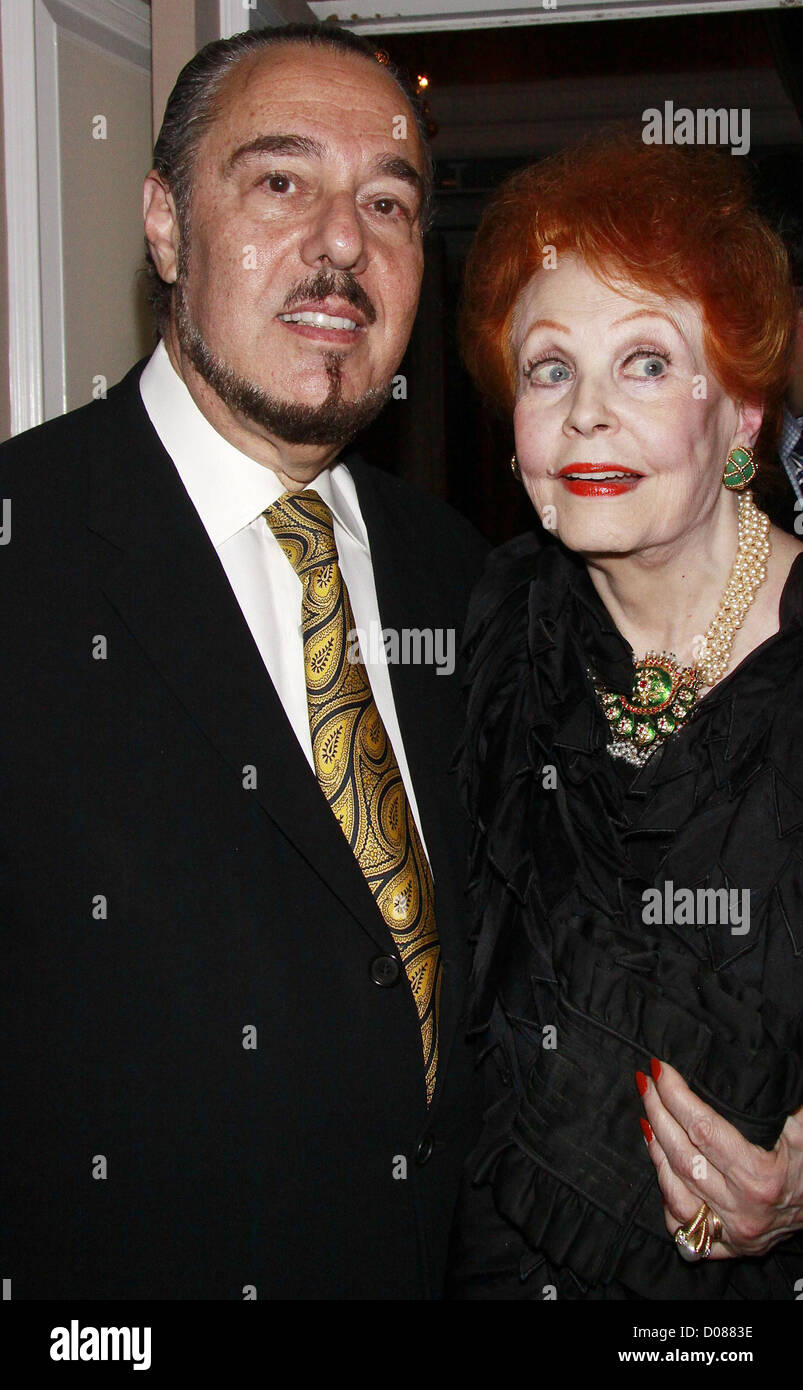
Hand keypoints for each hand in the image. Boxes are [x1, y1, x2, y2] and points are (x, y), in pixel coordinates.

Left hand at [637, 1058, 802, 1258]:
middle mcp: (743, 1210)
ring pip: (675, 1192)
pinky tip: (661, 1167)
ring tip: (647, 1118)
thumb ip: (777, 1102)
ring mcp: (732, 1232)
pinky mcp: (728, 1246)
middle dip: (657, 1113)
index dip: (676, 1096)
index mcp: (762, 1177)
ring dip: (655, 1153)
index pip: (703, 1129)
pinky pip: (682, 1226)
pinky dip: (666, 1196)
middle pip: (682, 1156)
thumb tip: (748, 1067)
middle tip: (645, 1083)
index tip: (660, 1069)